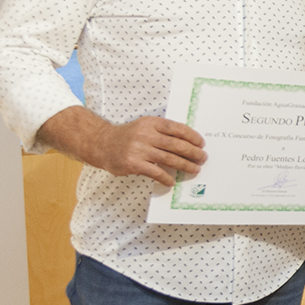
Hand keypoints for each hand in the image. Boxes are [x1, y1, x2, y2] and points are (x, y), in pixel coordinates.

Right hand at [86, 115, 207, 185]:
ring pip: (169, 159)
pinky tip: (172, 181)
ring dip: (185, 165)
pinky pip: (155, 172)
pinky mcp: (133, 163)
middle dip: (193, 152)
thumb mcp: (144, 126)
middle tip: (203, 158)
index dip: (192, 136)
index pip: (177, 128)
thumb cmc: (128, 136)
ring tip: (195, 169)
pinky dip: (166, 177)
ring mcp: (139, 149)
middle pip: (176, 144)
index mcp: (151, 123)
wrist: (102, 144)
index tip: (201, 143)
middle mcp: (145, 134)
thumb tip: (188, 143)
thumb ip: (162, 132)